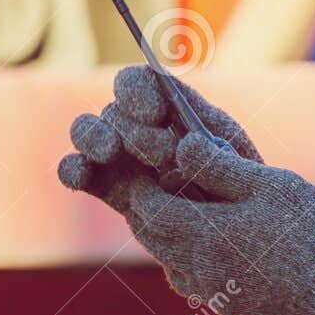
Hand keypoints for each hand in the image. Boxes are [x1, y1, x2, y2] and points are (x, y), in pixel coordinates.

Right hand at [57, 67, 260, 203]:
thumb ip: (214, 154)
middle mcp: (141, 125)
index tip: (155, 114)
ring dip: (94, 136)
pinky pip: (76, 170)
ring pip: (88, 130)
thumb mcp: (241, 167)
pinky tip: (81, 176)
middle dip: (134, 129)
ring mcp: (120, 156)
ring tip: (111, 152)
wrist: (234, 233)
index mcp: (174, 108)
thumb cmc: (242, 191)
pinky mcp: (106, 187)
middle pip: (116, 108)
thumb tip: (182, 146)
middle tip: (163, 154)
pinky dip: (72, 169)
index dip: (140, 90)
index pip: (143, 81)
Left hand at [125, 132, 314, 314]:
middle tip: (160, 186)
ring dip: (172, 240)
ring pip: (174, 266)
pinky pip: (202, 286)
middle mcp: (201, 271)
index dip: (142, 187)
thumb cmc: (311, 232)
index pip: (149, 210)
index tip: (146, 168)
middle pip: (154, 240)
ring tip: (191, 215)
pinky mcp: (238, 314)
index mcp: (205, 235)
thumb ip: (220, 167)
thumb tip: (182, 145)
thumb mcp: (269, 186)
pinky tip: (223, 250)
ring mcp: (219, 297)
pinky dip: (198, 264)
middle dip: (149, 212)